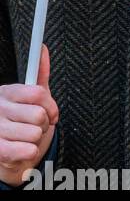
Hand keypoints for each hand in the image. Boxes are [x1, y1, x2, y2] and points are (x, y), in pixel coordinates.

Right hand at [0, 43, 58, 185]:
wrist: (8, 151)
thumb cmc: (22, 120)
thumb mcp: (31, 95)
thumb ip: (39, 72)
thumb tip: (43, 48)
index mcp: (8, 93)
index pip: (38, 94)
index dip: (51, 106)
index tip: (52, 113)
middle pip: (39, 115)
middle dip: (44, 124)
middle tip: (36, 126)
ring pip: (35, 133)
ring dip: (37, 139)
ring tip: (27, 138)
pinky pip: (29, 150)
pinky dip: (31, 152)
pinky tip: (22, 149)